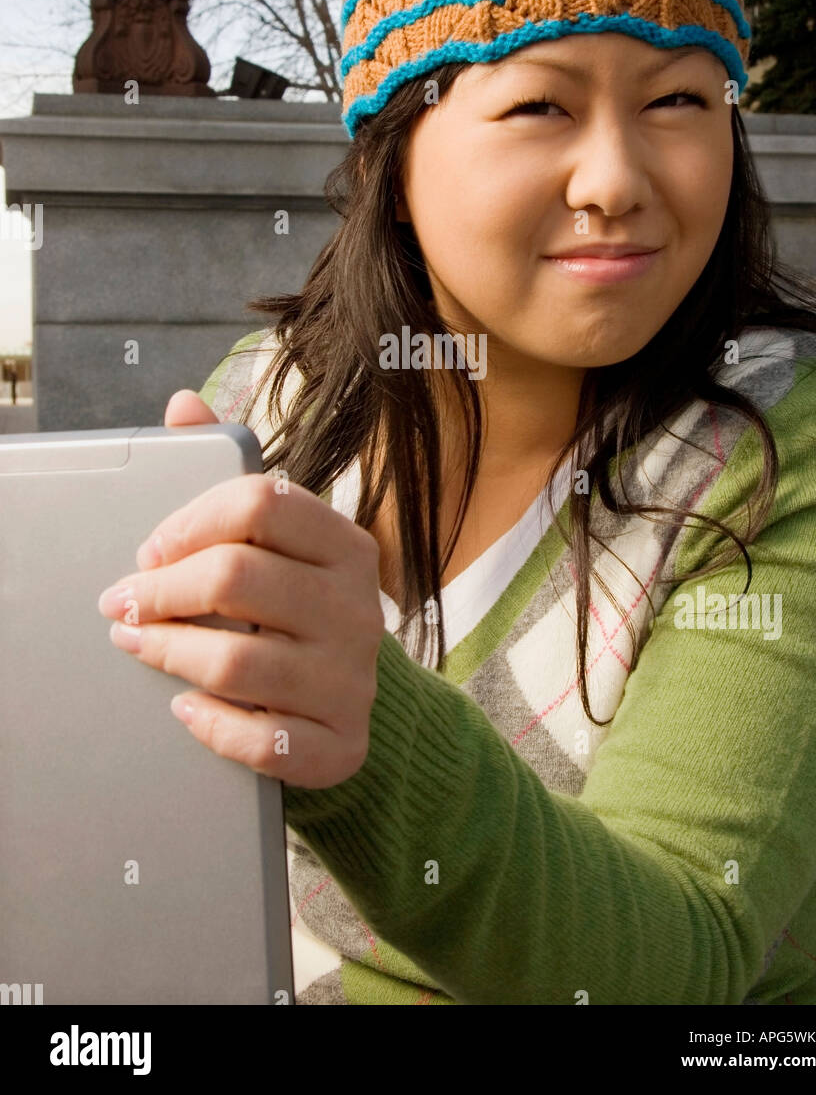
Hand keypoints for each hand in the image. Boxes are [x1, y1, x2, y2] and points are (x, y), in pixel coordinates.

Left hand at [95, 389, 385, 788]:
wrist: (351, 699)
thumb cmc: (295, 607)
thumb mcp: (276, 540)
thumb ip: (227, 473)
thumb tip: (181, 405)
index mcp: (345, 544)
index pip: (261, 503)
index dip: (188, 522)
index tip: (150, 550)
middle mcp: (358, 609)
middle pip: (236, 579)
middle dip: (159, 592)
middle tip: (121, 604)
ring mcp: (353, 681)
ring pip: (237, 662)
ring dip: (167, 654)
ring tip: (137, 645)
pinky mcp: (340, 747)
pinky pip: (261, 741)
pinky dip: (210, 726)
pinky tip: (185, 707)